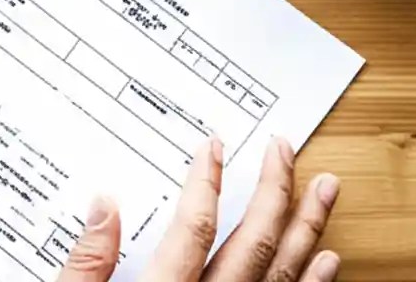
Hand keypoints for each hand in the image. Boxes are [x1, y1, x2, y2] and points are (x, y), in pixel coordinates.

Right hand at [58, 137, 340, 281]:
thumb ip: (87, 266)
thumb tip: (105, 206)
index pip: (193, 229)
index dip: (206, 182)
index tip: (214, 148)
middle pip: (253, 245)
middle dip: (275, 191)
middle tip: (284, 150)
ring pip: (283, 277)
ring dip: (310, 230)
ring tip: (326, 190)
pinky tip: (327, 260)